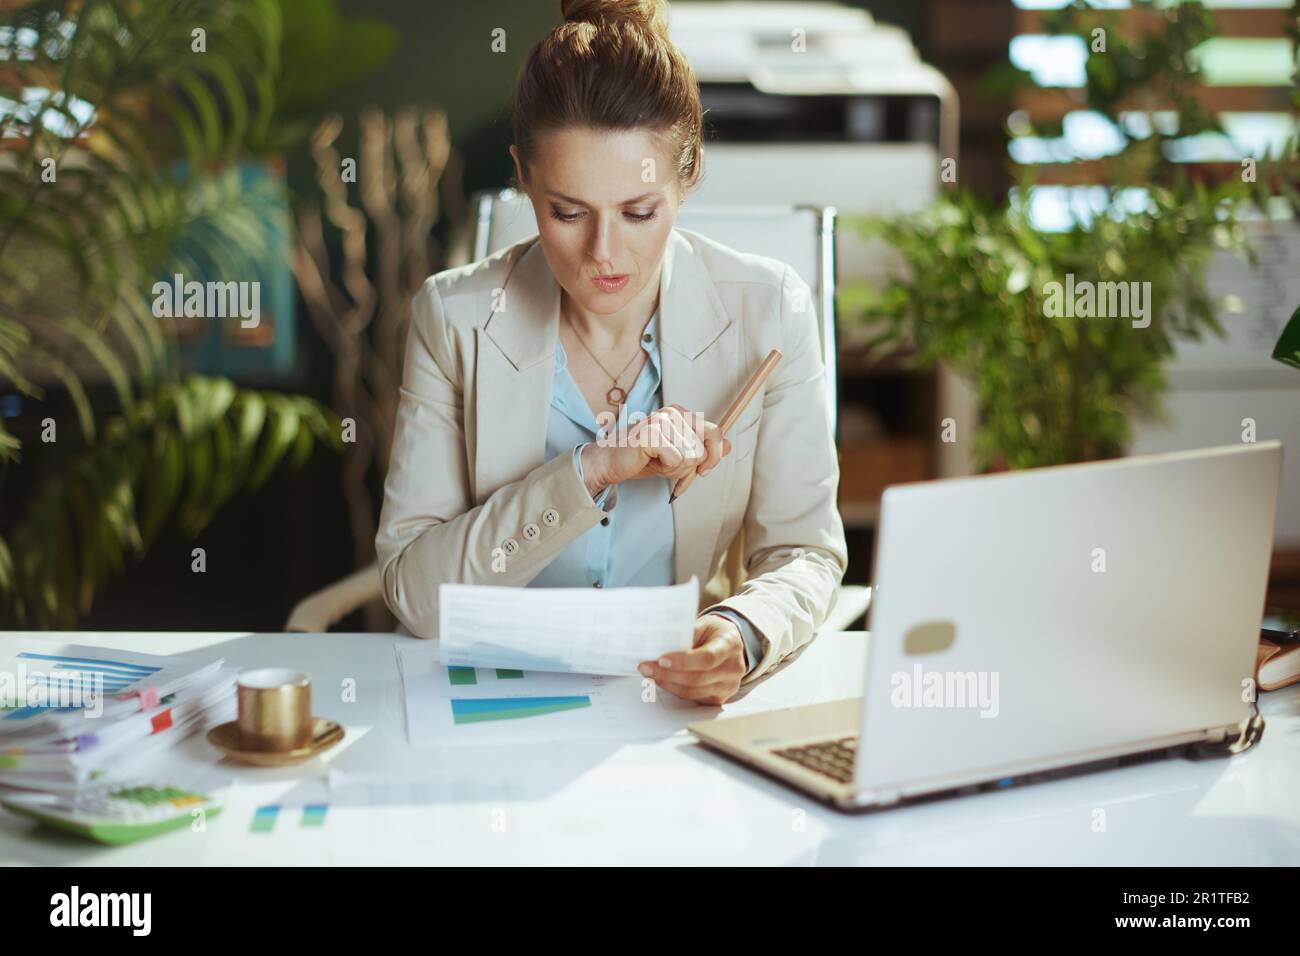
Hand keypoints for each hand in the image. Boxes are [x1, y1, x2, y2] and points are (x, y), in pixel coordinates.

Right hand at [581, 405, 730, 494]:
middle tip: (668, 464)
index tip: (704, 470)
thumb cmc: (643, 459)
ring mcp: (662, 421)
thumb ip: (704, 449)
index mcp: (681, 414)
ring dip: (675, 469)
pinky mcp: (652, 433)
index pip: (716, 432)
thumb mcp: (680, 456)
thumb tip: (730, 445)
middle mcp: (673, 413)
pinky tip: (650, 462)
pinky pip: (676, 460)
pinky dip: (665, 469)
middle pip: (704, 448)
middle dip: (689, 466)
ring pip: (691, 456)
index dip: (714, 455)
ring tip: (657, 462)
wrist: (612, 463)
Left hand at [638, 614, 747, 704]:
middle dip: (667, 675)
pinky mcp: (719, 698)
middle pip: (697, 678)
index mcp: (730, 645)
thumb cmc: (714, 632)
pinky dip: (675, 690)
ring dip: (668, 684)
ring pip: (693, 692)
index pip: (707, 658)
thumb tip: (659, 646)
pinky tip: (663, 681)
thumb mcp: (703, 624)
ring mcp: (728, 686)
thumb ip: (686, 635)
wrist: (731, 643)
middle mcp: (732, 668)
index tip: (661, 659)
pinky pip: (694, 698)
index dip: (683, 661)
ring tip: (650, 675)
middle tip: (646, 668)